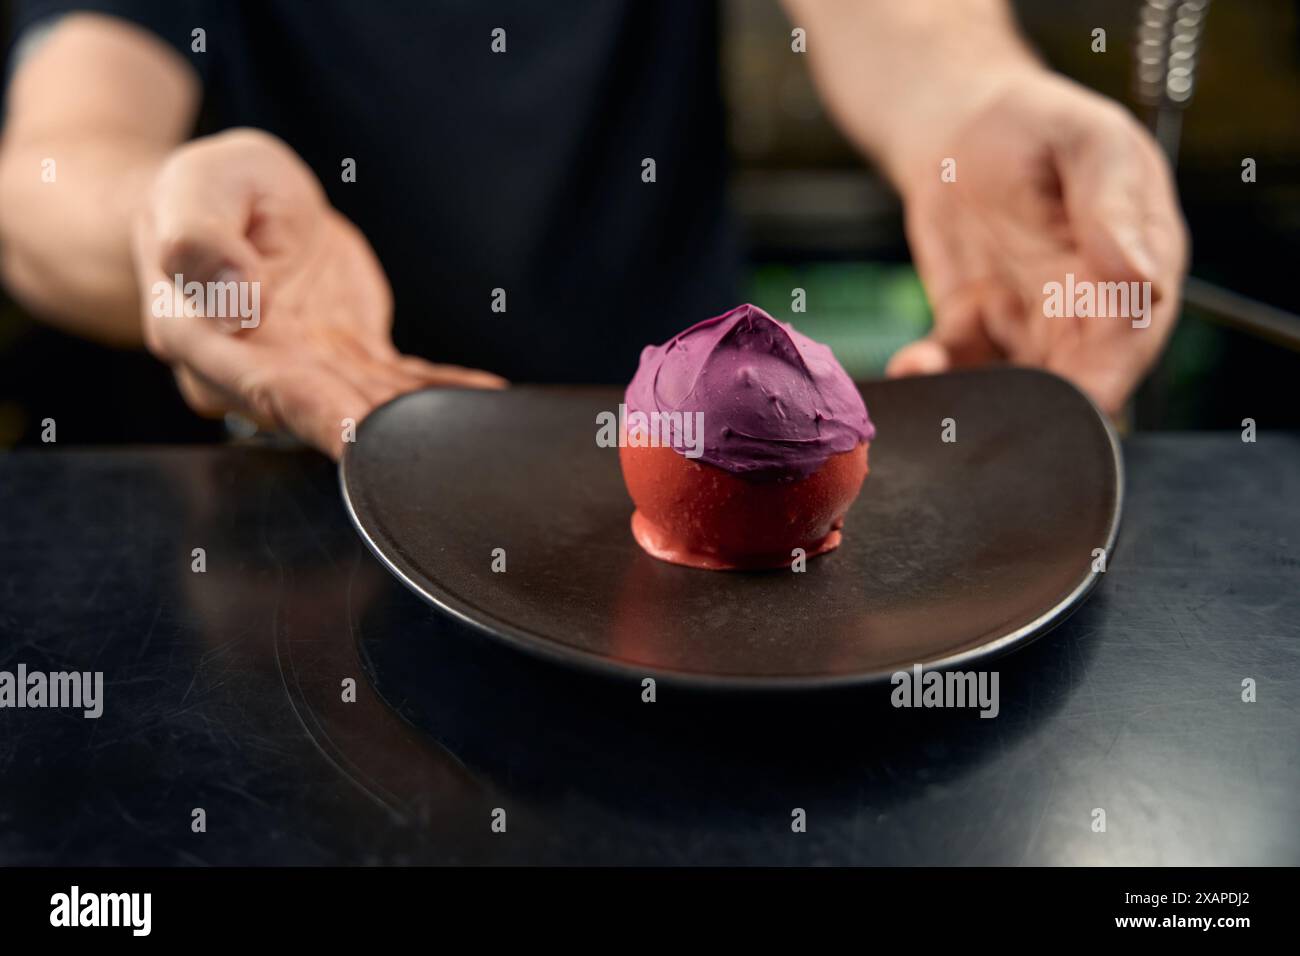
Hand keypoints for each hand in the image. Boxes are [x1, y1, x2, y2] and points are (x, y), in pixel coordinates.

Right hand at [132, 128, 504, 457]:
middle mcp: (253, 370)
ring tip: (471, 432)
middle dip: (380, 436)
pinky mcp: (344, 360)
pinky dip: (436, 392)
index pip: (263, 385)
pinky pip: (392, 384)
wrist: (228, 205)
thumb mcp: (199, 189)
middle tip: (434, 452)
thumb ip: (203, 240)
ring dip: (415, 424)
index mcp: (202, 337)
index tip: (357, 436)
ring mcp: (302, 370)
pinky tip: (480, 398)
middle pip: (324, 412)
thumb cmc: (206, 193)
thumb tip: (235, 296)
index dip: (315, 414)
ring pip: (365, 406)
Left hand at [887, 72, 1188, 415]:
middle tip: (995, 405)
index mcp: (1135, 268)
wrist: (966, 125)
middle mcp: (1086, 310)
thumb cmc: (1043, 123)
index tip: (1083, 398)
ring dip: (978, 398)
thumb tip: (1144, 279)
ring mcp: (1026, 324)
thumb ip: (1112, 206)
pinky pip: (956, 367)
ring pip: (1014, 386)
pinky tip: (912, 364)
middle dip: (1040, 406)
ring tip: (935, 372)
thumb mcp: (1088, 142)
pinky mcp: (971, 326)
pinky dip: (932, 375)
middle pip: (1075, 380)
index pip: (1132, 337)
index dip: (1110, 374)